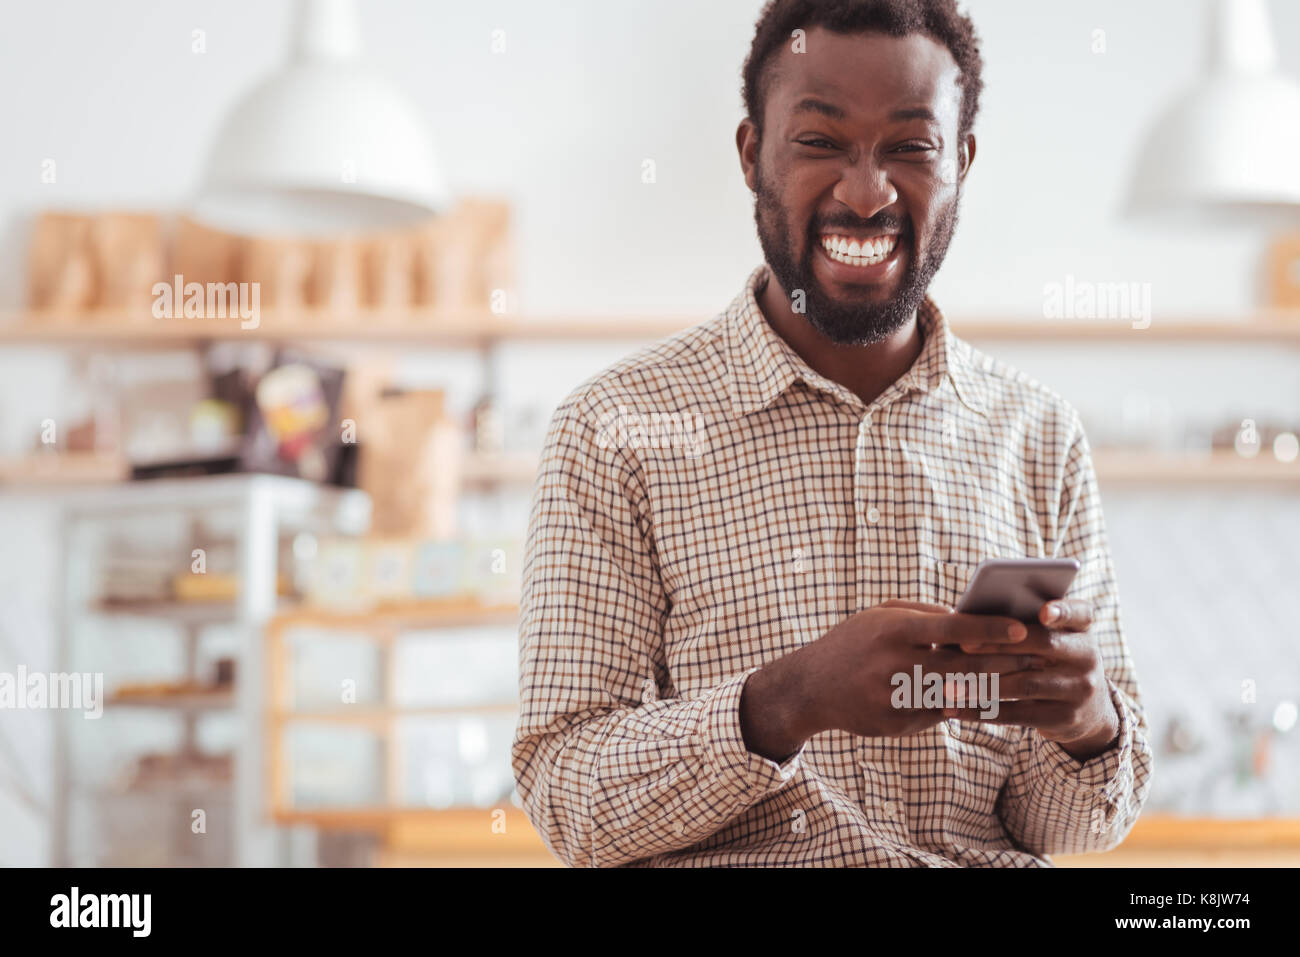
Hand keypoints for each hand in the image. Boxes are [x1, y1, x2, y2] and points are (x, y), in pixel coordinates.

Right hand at [794, 599, 1041, 738]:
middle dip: (1005, 662)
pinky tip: (992, 699)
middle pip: (965, 666)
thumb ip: (924, 614)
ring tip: (1024, 680)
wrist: (811, 687)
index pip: (952, 627)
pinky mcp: (899, 723)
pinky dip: (969, 706)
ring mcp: (897, 697)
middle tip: (1039, 658)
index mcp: (894, 630)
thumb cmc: (854, 642)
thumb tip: (970, 616)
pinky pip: (944, 714)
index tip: (1022, 628)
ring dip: (995, 688)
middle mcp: (896, 664)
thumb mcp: (881, 615)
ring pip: (960, 694)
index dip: (990, 629)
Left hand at [943, 598, 1119, 760]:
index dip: (1063, 611)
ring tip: (949, 687)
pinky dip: (982, 711)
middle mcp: (1088, 657)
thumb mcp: (1052, 640)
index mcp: (1082, 629)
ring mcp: (1079, 690)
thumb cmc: (1052, 660)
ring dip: (981, 686)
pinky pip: (1017, 715)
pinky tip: (954, 710)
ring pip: (1024, 684)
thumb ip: (1025, 624)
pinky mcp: (1065, 718)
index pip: (1080, 613)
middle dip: (998, 644)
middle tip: (962, 647)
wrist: (1089, 711)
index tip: (1044, 611)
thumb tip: (970, 615)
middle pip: (1042, 645)